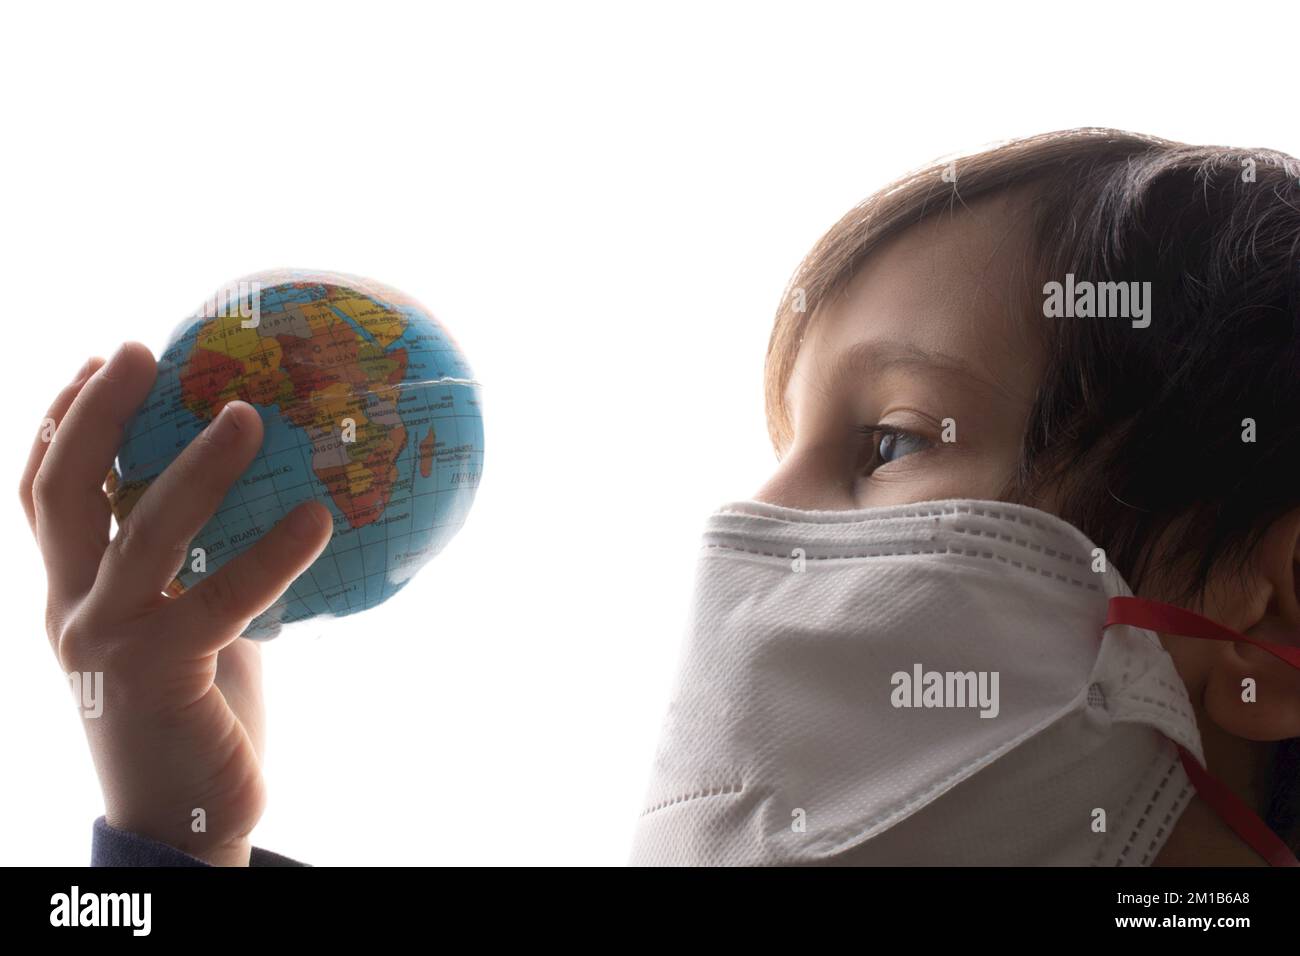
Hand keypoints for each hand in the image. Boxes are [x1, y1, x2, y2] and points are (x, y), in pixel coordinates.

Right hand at [19, 343, 332, 865]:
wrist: (181, 818)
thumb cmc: (195, 712)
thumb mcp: (182, 625)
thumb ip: (195, 568)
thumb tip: (267, 495)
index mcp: (70, 592)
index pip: (42, 493)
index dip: (60, 421)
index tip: (99, 360)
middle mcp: (71, 609)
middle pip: (64, 491)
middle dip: (95, 413)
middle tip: (140, 351)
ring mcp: (107, 642)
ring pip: (143, 530)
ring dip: (196, 465)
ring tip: (248, 413)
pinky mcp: (161, 674)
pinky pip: (222, 598)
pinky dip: (272, 553)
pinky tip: (320, 516)